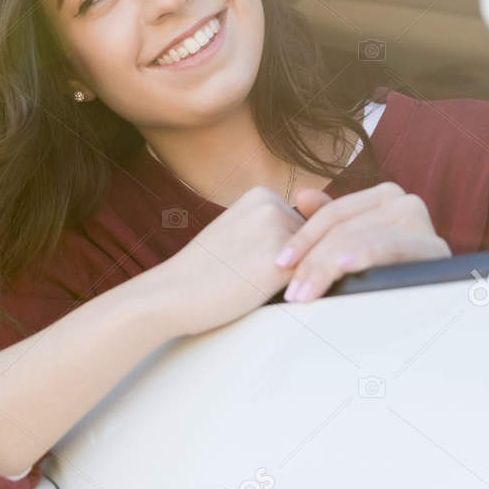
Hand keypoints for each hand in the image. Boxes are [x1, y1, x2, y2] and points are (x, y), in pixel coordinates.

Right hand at [155, 185, 306, 336]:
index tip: (245, 256)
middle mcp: (273, 206)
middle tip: (244, 271)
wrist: (171, 291)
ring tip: (250, 281)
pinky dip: (295, 292)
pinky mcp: (279, 264)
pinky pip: (308, 282)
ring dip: (292, 278)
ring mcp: (277, 232)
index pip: (301, 226)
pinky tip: (261, 294)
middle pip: (311, 243)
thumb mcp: (241, 232)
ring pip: (311, 263)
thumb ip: (274, 228)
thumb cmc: (206, 269)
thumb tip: (317, 240)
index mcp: (262, 194)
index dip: (280, 250)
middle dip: (291, 263)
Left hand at [273, 181, 449, 302]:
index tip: (279, 263)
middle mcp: (405, 201)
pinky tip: (344, 265)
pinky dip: (364, 254)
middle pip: (344, 229)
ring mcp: (421, 221)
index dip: (302, 237)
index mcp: (384, 197)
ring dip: (326, 267)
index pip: (333, 213)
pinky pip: (389, 247)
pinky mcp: (434, 246)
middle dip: (312, 261)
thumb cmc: (387, 276)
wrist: (433, 311)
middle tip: (292, 292)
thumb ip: (330, 221)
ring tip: (305, 292)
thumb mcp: (353, 246)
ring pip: (359, 240)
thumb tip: (301, 195)